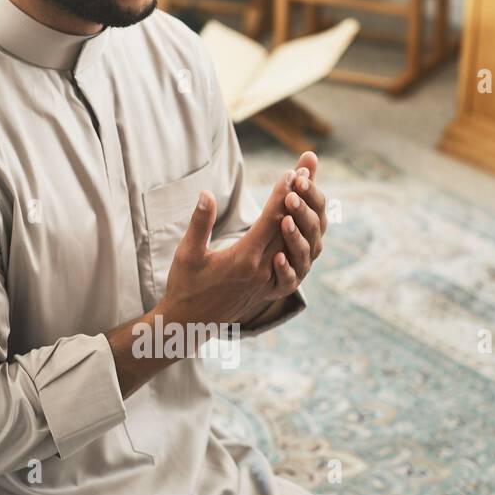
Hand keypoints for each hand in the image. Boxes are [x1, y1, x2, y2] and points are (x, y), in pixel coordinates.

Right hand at [160, 169, 307, 332]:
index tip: (290, 171)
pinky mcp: (272, 289)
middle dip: (299, 197)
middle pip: (289, 227)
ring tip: (309, 193)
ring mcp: (270, 281)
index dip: (282, 194)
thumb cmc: (185, 286)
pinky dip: (301, 243)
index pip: (271, 220)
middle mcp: (262, 270)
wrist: (191, 323)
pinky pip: (295, 263)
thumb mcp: (188, 254)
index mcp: (243, 259)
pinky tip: (304, 227)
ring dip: (304, 217)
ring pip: (296, 245)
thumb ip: (200, 223)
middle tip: (307, 171)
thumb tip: (206, 194)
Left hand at [276, 151, 325, 281]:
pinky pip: (288, 279)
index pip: (319, 206)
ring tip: (283, 221)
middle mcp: (312, 246)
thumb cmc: (278, 236)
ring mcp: (301, 267)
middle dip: (303, 211)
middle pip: (314, 227)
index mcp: (313, 226)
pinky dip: (285, 269)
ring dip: (295, 236)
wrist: (257, 277)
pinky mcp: (285, 286)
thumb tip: (310, 153)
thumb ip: (300, 183)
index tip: (299, 178)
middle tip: (290, 196)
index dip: (311, 193)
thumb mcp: (287, 208)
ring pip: (304, 252)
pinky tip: (276, 257)